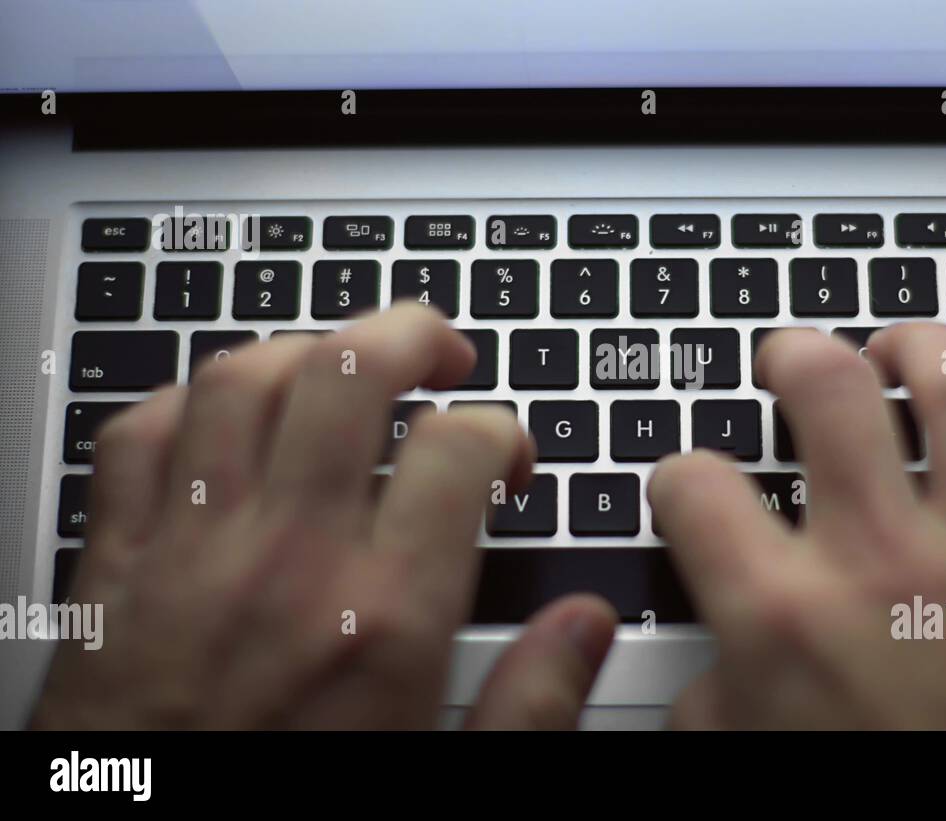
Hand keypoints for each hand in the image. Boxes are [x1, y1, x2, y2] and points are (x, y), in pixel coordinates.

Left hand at [32, 304, 616, 729]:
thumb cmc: (289, 814)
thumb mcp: (445, 777)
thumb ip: (527, 703)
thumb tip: (584, 625)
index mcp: (385, 615)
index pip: (459, 446)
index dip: (501, 430)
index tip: (504, 460)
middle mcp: (288, 560)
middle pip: (353, 373)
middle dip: (410, 335)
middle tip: (438, 350)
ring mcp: (191, 551)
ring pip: (245, 380)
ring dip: (307, 352)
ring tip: (342, 366)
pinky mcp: (116, 565)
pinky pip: (141, 434)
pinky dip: (189, 400)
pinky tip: (229, 418)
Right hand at [650, 324, 945, 728]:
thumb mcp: (748, 769)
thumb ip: (714, 708)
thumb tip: (713, 679)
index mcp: (785, 615)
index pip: (696, 486)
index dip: (677, 476)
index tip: (688, 489)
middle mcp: (887, 569)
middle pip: (832, 391)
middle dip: (796, 353)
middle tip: (789, 357)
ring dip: (935, 353)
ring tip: (907, 348)